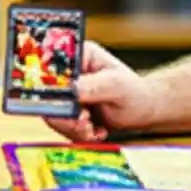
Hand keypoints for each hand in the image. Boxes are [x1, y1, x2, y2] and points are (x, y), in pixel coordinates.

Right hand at [44, 41, 159, 141]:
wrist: (143, 112)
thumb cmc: (135, 92)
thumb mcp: (117, 86)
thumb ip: (95, 86)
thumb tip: (72, 90)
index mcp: (79, 56)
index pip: (51, 64)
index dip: (48, 81)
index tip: (63, 101)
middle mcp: (69, 74)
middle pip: (47, 92)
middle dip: (63, 113)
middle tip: (84, 122)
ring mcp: (67, 94)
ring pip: (53, 112)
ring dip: (72, 126)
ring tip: (93, 129)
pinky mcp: (69, 111)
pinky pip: (62, 125)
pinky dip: (77, 133)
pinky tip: (96, 132)